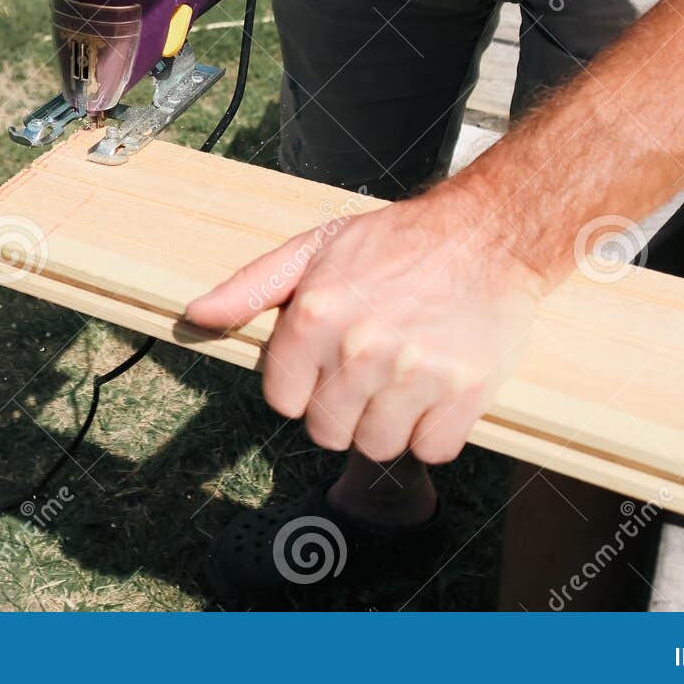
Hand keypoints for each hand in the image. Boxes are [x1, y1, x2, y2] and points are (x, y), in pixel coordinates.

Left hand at [184, 186, 546, 463]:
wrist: (486, 234)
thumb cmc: (396, 241)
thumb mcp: (313, 248)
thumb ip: (251, 287)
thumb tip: (197, 315)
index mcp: (314, 316)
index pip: (282, 400)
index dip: (303, 386)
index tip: (327, 365)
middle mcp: (359, 349)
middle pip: (327, 432)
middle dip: (342, 409)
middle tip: (368, 372)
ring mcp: (413, 375)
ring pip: (376, 447)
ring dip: (387, 425)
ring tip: (402, 381)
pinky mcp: (463, 393)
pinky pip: (430, 450)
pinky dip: (432, 433)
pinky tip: (434, 394)